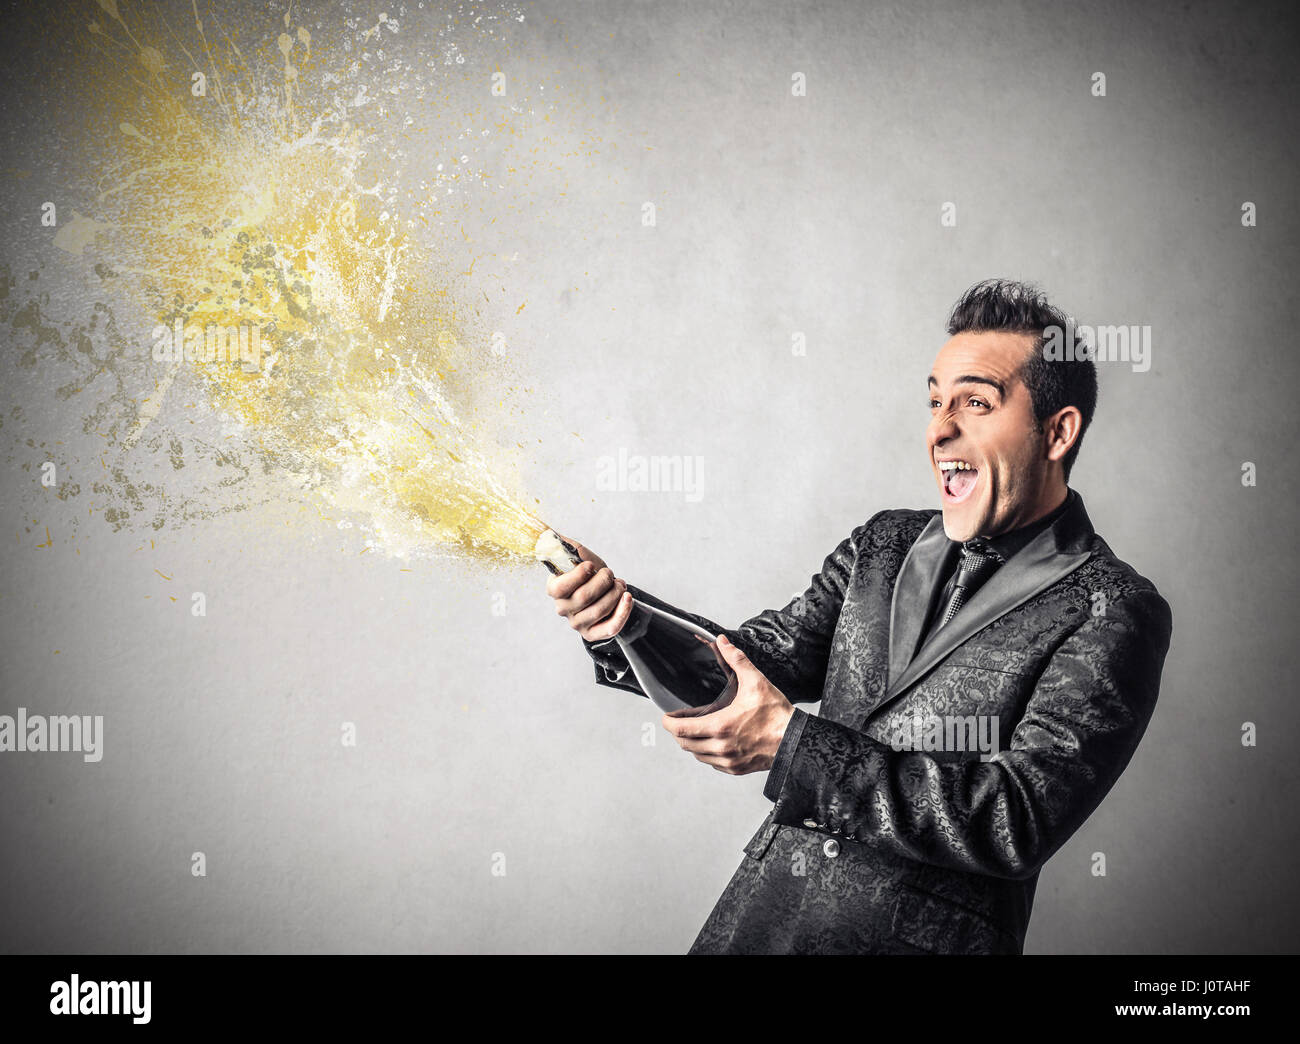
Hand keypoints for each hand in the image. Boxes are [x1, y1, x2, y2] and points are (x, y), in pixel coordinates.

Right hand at [545, 535, 633, 641]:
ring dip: (615, 593)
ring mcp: (577, 623)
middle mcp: (563, 608)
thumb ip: (566, 545)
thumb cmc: (591, 573)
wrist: (607, 591)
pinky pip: (610, 628)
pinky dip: (622, 612)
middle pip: (584, 597)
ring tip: (619, 584)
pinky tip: (627, 598)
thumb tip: (550, 534)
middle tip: (610, 574)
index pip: (559, 588)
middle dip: (603, 581)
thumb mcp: (580, 556)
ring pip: (599, 610)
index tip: (590, 566)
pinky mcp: (592, 634)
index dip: (577, 576)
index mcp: (554, 589)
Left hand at [662, 634, 795, 774]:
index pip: (681, 730)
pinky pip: (712, 763)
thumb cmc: (776, 714)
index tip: (666, 717)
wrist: (795, 740)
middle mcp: (721, 747)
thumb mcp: (755, 682)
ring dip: (692, 743)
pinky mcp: (736, 769)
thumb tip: (723, 642)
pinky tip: (713, 742)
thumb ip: (737, 660)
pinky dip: (707, 753)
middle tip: (677, 722)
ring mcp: (728, 761)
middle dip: (678, 733)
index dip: (668, 723)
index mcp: (720, 726)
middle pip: (685, 744)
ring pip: (697, 755)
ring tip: (694, 731)